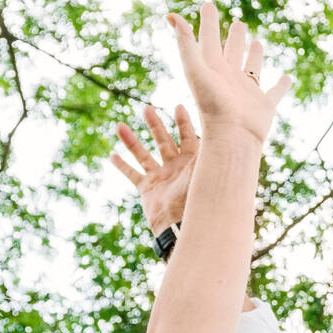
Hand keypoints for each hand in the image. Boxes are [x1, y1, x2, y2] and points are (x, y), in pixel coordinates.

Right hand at [110, 103, 198, 233]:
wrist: (179, 225)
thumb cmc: (195, 200)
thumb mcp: (203, 171)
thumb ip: (208, 149)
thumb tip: (219, 125)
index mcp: (190, 162)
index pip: (187, 137)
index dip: (183, 122)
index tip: (178, 107)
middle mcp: (174, 167)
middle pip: (163, 141)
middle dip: (155, 125)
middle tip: (147, 109)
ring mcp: (159, 178)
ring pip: (142, 155)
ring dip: (131, 141)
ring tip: (120, 127)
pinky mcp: (147, 190)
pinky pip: (132, 175)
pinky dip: (122, 166)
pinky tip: (112, 156)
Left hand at [165, 2, 290, 146]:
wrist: (232, 138)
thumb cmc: (212, 106)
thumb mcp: (195, 70)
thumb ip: (185, 43)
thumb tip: (172, 16)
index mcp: (212, 70)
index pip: (209, 40)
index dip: (208, 22)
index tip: (207, 5)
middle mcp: (229, 79)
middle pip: (231, 52)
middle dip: (234, 37)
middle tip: (237, 22)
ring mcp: (247, 92)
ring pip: (251, 69)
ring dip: (254, 56)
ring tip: (257, 42)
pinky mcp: (264, 106)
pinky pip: (275, 92)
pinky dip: (282, 86)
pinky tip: (287, 78)